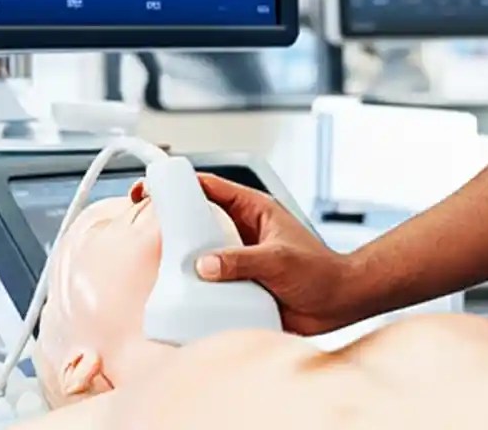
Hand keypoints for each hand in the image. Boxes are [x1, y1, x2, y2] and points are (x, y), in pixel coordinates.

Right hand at [136, 173, 355, 335]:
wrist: (340, 305)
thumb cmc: (322, 273)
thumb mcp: (280, 260)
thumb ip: (242, 261)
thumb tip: (205, 265)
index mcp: (253, 210)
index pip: (209, 187)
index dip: (178, 182)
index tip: (153, 185)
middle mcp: (241, 230)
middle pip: (197, 217)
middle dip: (172, 219)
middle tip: (147, 223)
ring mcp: (238, 256)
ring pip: (199, 250)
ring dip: (183, 257)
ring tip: (163, 264)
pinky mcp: (237, 283)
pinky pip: (209, 281)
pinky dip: (195, 285)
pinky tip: (184, 294)